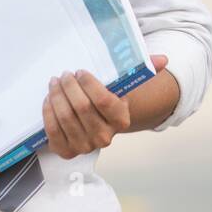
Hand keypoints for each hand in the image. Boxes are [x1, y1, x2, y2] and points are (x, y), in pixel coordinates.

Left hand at [43, 55, 167, 158]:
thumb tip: (164, 59)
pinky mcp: (66, 151)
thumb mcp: (125, 85)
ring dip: (56, 97)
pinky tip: (49, 99)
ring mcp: (84, 146)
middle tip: (64, 74)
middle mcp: (104, 137)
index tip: (80, 71)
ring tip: (55, 83)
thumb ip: (144, 69)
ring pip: (65, 118)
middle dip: (69, 87)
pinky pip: (53, 131)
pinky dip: (48, 113)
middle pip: (81, 108)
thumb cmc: (110, 99)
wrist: (98, 122)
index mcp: (121, 120)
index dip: (89, 84)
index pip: (103, 101)